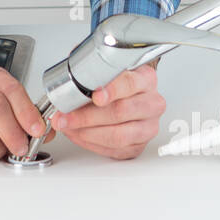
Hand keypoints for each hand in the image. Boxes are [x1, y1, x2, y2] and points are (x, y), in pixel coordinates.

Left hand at [47, 63, 165, 159]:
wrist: (124, 97)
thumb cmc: (113, 84)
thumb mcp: (106, 69)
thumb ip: (93, 71)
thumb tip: (73, 79)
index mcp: (146, 79)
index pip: (130, 83)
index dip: (111, 90)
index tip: (96, 96)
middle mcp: (152, 103)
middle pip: (121, 111)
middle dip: (87, 116)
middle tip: (66, 116)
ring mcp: (148, 126)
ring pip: (119, 135)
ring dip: (87, 132)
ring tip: (69, 127)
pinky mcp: (139, 145)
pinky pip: (115, 149)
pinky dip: (91, 143)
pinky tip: (78, 134)